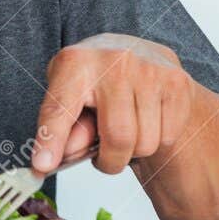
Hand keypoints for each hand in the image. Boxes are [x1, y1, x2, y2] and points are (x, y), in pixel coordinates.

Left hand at [32, 34, 192, 175]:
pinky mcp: (177, 81)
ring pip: (145, 143)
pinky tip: (146, 122)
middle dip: (109, 162)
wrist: (136, 54)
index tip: (42, 165)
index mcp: (74, 63)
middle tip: (104, 157)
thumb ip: (62, 131)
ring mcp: (149, 69)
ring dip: (133, 152)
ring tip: (124, 132)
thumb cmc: (96, 81)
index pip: (59, 109)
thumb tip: (51, 161)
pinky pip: (167, 137)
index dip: (50, 140)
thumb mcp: (68, 98)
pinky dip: (156, 141)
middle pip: (118, 138)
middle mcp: (114, 60)